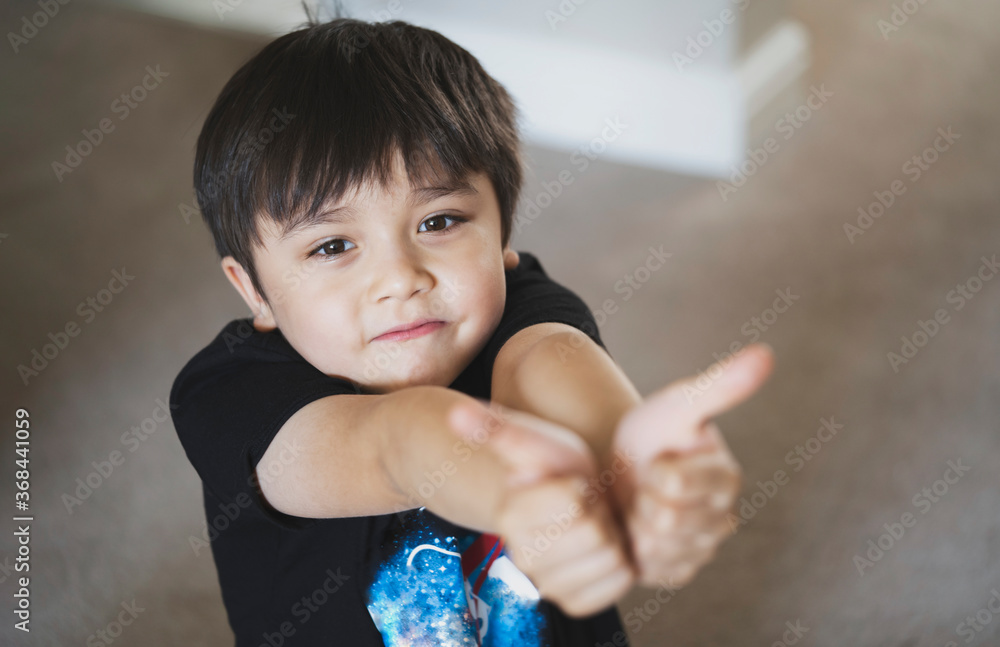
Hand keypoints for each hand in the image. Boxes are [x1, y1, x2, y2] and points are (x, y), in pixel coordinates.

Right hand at [447, 402, 635, 616]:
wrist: (577, 499)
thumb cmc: (555, 467)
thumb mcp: (531, 442)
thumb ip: (493, 428)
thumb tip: (454, 412)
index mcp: (509, 517)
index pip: (572, 501)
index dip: (579, 486)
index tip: (568, 484)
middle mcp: (523, 559)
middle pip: (594, 532)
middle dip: (598, 512)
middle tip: (585, 505)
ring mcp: (549, 587)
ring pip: (610, 558)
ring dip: (612, 537)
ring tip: (594, 525)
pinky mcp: (576, 603)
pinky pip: (618, 583)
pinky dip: (622, 566)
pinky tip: (604, 551)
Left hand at [609, 343, 774, 587]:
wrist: (621, 467)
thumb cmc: (652, 432)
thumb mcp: (677, 405)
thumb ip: (719, 386)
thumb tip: (765, 353)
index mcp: (727, 477)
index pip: (675, 484)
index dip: (654, 469)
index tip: (656, 457)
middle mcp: (723, 518)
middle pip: (664, 520)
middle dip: (642, 498)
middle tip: (643, 482)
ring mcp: (701, 549)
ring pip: (655, 548)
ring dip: (635, 524)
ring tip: (638, 503)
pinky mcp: (677, 571)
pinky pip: (649, 569)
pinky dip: (632, 549)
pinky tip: (635, 528)